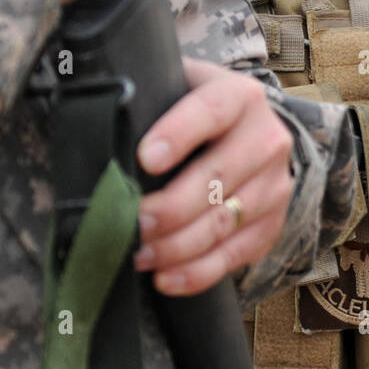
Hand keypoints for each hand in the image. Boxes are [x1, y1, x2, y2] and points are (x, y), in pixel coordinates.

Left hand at [134, 57, 293, 294]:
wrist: (249, 131)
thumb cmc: (193, 111)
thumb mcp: (181, 89)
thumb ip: (149, 101)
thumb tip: (94, 135)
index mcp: (241, 96)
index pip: (211, 111)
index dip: (178, 134)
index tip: (145, 158)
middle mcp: (267, 138)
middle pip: (217, 178)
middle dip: (169, 208)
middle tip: (131, 224)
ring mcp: (275, 185)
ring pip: (223, 222)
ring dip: (175, 246)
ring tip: (137, 254)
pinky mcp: (273, 223)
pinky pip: (234, 256)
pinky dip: (197, 273)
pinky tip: (164, 278)